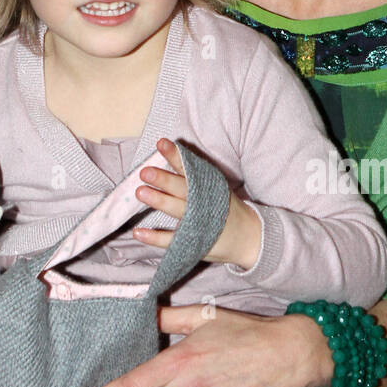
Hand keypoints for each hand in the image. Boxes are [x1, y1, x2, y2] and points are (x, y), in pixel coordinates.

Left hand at [132, 138, 261, 267]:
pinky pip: (171, 240)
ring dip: (159, 201)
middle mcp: (202, 204)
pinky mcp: (192, 243)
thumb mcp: (216, 188)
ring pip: (176, 210)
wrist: (248, 238)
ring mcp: (197, 224)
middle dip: (164, 180)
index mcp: (208, 188)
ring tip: (140, 192)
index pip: (189, 169)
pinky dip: (154, 237)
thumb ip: (195, 174)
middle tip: (145, 171)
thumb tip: (170, 153)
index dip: (175, 156)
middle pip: (182, 189)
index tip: (162, 144)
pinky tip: (138, 232)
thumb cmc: (226, 208)